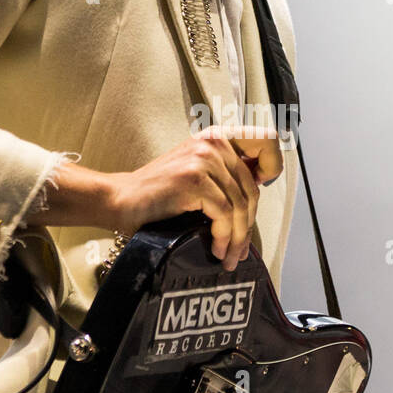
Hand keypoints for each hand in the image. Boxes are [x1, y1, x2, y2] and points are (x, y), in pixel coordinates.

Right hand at [106, 125, 282, 270]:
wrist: (120, 200)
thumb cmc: (159, 194)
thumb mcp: (198, 173)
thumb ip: (226, 175)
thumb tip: (258, 196)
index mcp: (217, 137)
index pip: (267, 138)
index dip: (272, 164)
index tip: (261, 188)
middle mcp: (213, 142)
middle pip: (253, 188)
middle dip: (248, 224)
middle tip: (240, 249)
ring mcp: (203, 159)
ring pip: (240, 205)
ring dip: (237, 238)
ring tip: (229, 255)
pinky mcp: (193, 179)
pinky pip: (224, 214)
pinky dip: (224, 237)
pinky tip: (217, 248)